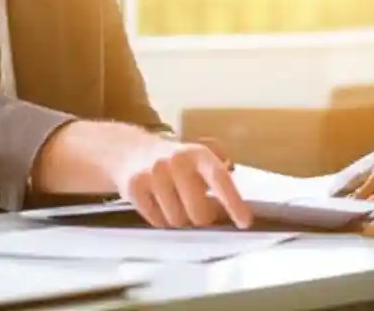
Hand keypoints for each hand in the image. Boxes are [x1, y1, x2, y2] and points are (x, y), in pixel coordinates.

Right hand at [113, 137, 252, 229]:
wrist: (128, 151)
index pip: (220, 179)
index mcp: (197, 154)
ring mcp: (154, 175)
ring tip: (176, 203)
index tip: (245, 222)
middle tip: (201, 212)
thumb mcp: (198, 155)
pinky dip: (161, 219)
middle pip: (198, 213)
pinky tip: (159, 204)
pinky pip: (157, 222)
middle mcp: (175, 162)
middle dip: (202, 218)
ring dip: (180, 220)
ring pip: (177, 221)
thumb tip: (233, 202)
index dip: (234, 202)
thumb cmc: (174, 160)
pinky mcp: (135, 189)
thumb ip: (218, 173)